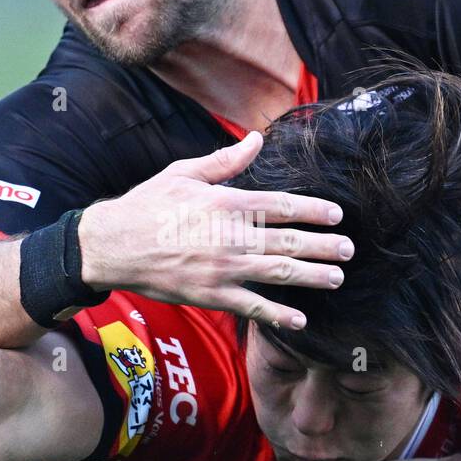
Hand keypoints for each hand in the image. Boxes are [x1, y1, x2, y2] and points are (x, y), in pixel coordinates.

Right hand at [77, 131, 353, 329]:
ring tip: (337, 278)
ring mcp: (222, 268)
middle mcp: (230, 236)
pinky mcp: (211, 294)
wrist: (112, 245)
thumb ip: (225, 161)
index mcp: (226, 203)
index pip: (282, 205)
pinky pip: (252, 307)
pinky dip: (277, 315)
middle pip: (288, 241)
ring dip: (312, 276)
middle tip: (348, 250)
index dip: (313, 210)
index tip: (336, 215)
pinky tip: (300, 320)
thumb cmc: (146, 205)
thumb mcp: (183, 173)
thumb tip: (256, 140)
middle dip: (324, 245)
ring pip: (278, 273)